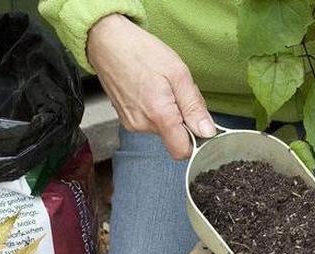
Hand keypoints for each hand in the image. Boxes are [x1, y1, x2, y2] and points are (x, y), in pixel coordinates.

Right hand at [87, 14, 215, 159]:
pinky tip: (151, 90)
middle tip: (178, 92)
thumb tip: (207, 131)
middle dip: (184, 119)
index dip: (196, 143)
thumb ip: (194, 106)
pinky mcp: (126, 118)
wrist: (106, 40)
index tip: (200, 125)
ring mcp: (131, 122)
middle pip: (175, 137)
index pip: (182, 151)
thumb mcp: (178, 74)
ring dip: (170, 113)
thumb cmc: (141, 51)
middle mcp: (142, 124)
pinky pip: (150, 122)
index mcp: (159, 115)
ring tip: (162, 87)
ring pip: (163, 129)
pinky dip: (157, 110)